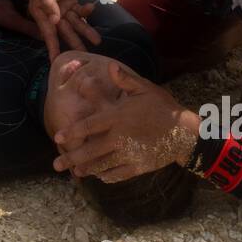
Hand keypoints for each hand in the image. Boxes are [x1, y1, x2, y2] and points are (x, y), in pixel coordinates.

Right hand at [30, 0, 101, 60]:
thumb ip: (49, 3)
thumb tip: (54, 22)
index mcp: (40, 12)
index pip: (47, 32)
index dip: (52, 47)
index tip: (56, 61)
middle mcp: (51, 14)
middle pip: (63, 32)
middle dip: (73, 43)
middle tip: (83, 57)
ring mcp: (63, 9)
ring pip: (75, 25)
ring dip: (86, 32)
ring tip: (97, 41)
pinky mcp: (73, 3)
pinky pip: (80, 12)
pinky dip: (87, 12)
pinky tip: (91, 7)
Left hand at [51, 62, 193, 181]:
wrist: (185, 132)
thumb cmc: (164, 107)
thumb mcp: (145, 88)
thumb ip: (125, 79)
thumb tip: (110, 65)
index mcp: (118, 117)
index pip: (89, 126)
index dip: (72, 132)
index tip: (58, 137)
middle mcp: (120, 138)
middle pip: (90, 150)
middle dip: (71, 158)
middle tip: (56, 164)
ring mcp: (129, 154)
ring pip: (102, 165)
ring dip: (86, 169)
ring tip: (75, 172)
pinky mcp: (138, 166)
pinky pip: (118, 174)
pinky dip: (107, 176)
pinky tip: (100, 176)